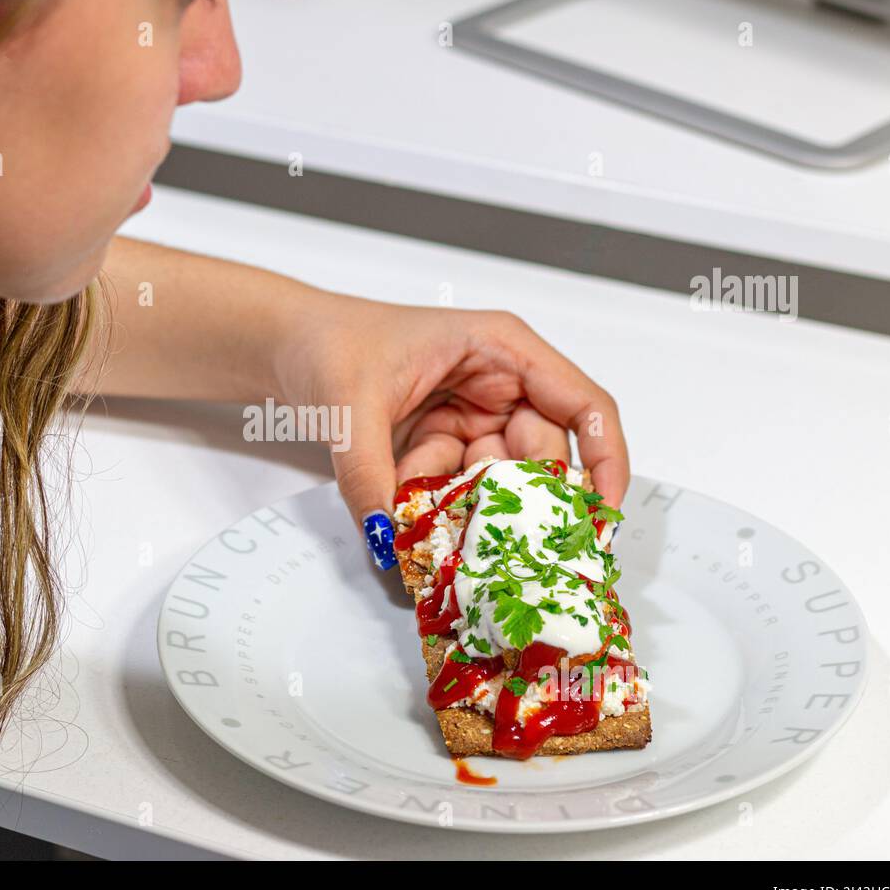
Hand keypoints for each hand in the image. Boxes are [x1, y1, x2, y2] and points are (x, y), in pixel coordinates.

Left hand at [276, 298, 629, 569]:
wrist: (282, 347)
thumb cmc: (327, 343)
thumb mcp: (350, 407)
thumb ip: (370, 477)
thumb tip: (391, 541)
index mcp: (501, 350)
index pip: (584, 406)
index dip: (606, 462)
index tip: (603, 518)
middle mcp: (499, 385)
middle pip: (540, 459)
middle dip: (518, 504)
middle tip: (494, 546)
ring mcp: (471, 421)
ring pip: (496, 486)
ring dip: (463, 511)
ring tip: (426, 521)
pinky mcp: (444, 449)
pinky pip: (458, 494)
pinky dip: (436, 511)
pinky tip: (404, 513)